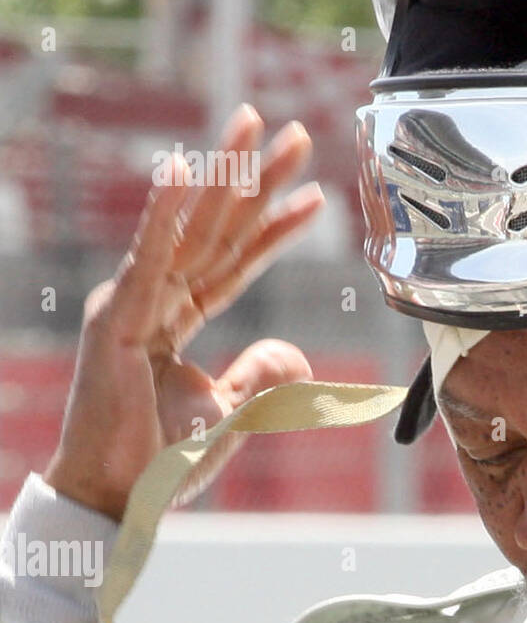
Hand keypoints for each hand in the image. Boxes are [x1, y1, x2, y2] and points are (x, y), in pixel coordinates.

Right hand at [42, 105, 325, 519]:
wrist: (117, 498)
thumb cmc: (163, 460)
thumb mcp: (232, 412)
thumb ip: (262, 373)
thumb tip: (298, 352)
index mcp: (176, 315)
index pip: (238, 259)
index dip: (276, 226)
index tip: (315, 193)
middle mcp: (154, 298)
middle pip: (220, 229)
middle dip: (258, 179)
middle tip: (292, 131)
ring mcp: (132, 303)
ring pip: (192, 228)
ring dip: (225, 172)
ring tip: (253, 124)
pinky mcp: (116, 319)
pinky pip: (151, 256)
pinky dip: (166, 211)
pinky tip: (184, 165)